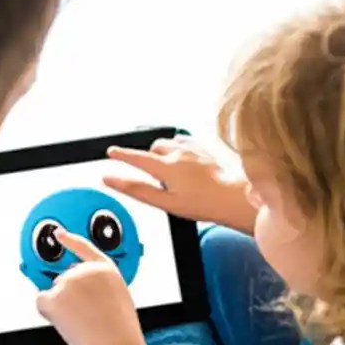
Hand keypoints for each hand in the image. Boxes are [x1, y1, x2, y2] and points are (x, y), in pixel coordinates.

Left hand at [36, 229, 159, 344]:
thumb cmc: (119, 331)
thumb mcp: (118, 299)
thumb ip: (99, 288)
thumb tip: (80, 297)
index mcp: (105, 269)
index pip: (85, 248)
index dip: (70, 240)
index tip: (59, 233)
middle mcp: (85, 271)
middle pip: (65, 280)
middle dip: (69, 297)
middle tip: (85, 316)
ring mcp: (68, 282)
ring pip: (54, 294)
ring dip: (62, 308)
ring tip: (82, 323)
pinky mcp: (53, 296)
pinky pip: (42, 303)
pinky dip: (49, 314)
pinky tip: (65, 323)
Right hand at [105, 135, 256, 233]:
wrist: (233, 197)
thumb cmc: (203, 203)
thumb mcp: (165, 202)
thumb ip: (137, 189)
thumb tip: (111, 180)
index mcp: (167, 167)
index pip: (137, 158)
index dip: (121, 155)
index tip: (111, 152)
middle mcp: (179, 153)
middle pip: (154, 148)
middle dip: (147, 157)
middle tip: (150, 173)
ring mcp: (194, 149)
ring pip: (169, 142)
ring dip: (163, 151)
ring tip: (168, 168)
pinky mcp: (205, 148)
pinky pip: (185, 140)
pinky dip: (178, 147)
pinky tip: (183, 158)